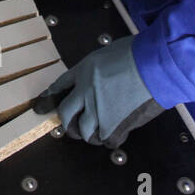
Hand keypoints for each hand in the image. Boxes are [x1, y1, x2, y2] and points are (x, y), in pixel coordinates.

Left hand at [33, 36, 163, 146]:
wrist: (154, 64)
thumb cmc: (137, 54)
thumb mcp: (107, 52)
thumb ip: (97, 69)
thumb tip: (97, 79)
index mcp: (84, 72)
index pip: (58, 87)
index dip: (48, 98)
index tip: (40, 107)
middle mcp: (86, 92)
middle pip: (65, 114)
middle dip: (66, 121)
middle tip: (72, 124)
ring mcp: (100, 111)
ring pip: (83, 131)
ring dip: (87, 133)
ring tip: (94, 130)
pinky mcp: (116, 125)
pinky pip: (105, 141)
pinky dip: (107, 140)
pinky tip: (113, 133)